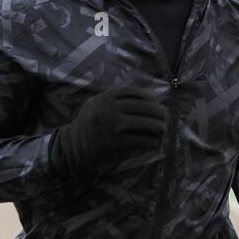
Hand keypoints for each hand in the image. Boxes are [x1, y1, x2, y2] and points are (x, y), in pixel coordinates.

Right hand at [50, 92, 167, 182]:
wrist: (72, 147)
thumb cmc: (88, 126)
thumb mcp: (94, 105)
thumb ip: (112, 99)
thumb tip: (144, 100)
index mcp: (103, 98)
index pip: (130, 91)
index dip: (146, 95)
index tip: (155, 100)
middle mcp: (107, 109)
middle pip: (141, 106)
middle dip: (157, 111)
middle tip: (165, 116)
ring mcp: (110, 126)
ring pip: (142, 123)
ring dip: (157, 126)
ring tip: (163, 129)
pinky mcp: (113, 142)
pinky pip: (138, 140)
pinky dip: (149, 141)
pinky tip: (154, 142)